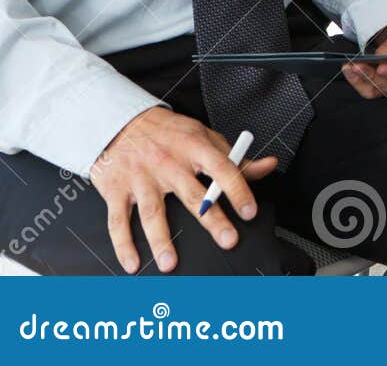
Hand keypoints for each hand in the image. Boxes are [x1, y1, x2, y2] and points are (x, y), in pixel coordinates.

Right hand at [90, 106, 277, 273]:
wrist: (121, 123)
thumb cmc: (169, 134)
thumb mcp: (205, 137)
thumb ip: (236, 158)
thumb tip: (268, 166)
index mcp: (194, 148)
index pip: (222, 168)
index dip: (238, 189)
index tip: (249, 211)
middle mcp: (168, 163)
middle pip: (192, 195)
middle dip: (211, 220)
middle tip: (227, 240)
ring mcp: (141, 178)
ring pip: (152, 212)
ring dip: (160, 240)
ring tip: (170, 264)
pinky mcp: (117, 190)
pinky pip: (118, 220)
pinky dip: (123, 244)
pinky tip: (133, 263)